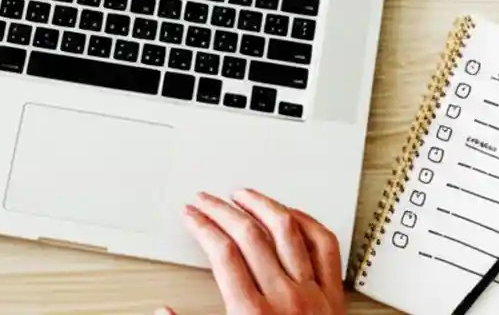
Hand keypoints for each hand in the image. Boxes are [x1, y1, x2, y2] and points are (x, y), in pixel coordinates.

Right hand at [162, 190, 346, 314]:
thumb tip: (164, 313)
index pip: (222, 252)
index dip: (202, 226)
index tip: (191, 216)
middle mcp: (284, 298)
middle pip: (249, 235)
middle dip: (222, 210)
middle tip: (206, 200)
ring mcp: (313, 294)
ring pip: (287, 230)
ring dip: (263, 205)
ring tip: (243, 195)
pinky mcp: (335, 297)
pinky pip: (324, 246)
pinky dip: (307, 223)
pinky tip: (291, 215)